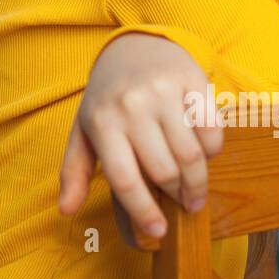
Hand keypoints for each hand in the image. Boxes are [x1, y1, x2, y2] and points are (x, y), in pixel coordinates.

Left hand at [58, 32, 223, 247]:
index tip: (158, 231)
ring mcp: (163, 92)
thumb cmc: (109, 98)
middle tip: (184, 205)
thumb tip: (65, 210)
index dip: (144, 211)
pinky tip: (203, 152)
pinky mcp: (192, 81)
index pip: (125, 179)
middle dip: (178, 197)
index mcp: (102, 123)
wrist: (135, 47)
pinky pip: (213, 131)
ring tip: (195, 188)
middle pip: (165, 172)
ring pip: (192, 156)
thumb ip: (74, 171)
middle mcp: (132, 106)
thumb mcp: (84, 130)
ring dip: (198, 181)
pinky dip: (213, 151)